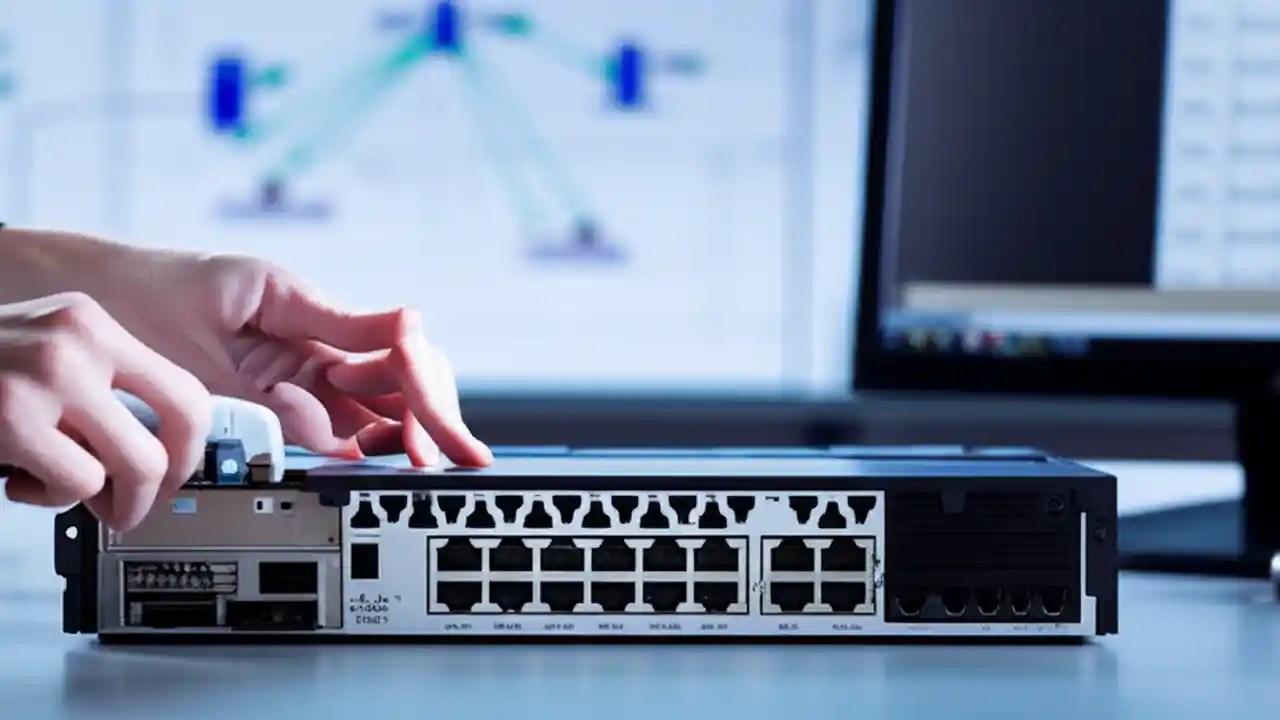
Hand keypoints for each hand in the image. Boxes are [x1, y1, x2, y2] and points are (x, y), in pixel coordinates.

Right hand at [0, 292, 212, 530]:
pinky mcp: (14, 417)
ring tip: (63, 489)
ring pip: (136, 463)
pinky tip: (18, 480)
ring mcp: (48, 376)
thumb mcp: (38, 355)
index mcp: (88, 324)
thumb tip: (159, 447)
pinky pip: (78, 483)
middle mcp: (77, 341)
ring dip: (106, 497)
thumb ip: (96, 386)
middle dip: (166, 480)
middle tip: (135, 503)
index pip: (186, 388)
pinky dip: (52, 498)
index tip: (174, 472)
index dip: (190, 446)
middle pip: (182, 425)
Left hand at [83, 244, 491, 467]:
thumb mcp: (241, 310)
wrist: (93, 299)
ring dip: (412, 435)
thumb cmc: (153, 293)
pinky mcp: (287, 399)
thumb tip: (376, 374)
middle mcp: (320, 342)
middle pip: (409, 379)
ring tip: (428, 467)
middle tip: (458, 459)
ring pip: (386, 406)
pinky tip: (387, 465)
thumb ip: (307, 354)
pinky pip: (343, 426)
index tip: (431, 434)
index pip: (399, 352)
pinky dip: (371, 447)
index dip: (423, 393)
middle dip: (438, 417)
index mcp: (313, 313)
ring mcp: (307, 371)